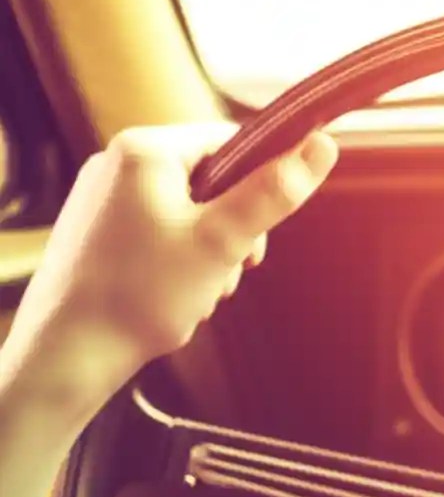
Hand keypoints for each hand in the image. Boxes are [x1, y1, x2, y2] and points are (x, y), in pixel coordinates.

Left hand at [11, 124, 337, 379]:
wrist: (67, 354)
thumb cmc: (138, 297)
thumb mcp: (222, 242)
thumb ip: (274, 193)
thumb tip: (322, 146)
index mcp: (146, 149)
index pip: (233, 142)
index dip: (259, 186)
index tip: (257, 231)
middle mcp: (118, 163)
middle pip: (213, 180)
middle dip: (231, 230)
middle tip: (226, 270)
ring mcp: (104, 196)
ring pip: (190, 211)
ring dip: (209, 251)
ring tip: (197, 288)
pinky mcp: (98, 228)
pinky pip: (161, 230)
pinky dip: (179, 260)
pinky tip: (173, 293)